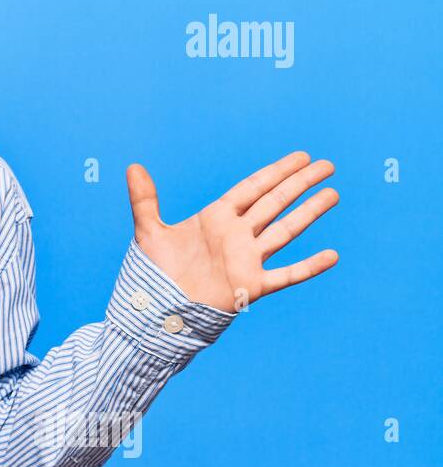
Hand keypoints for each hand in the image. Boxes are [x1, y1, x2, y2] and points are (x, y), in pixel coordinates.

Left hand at [125, 151, 338, 312]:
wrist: (157, 310)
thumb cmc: (154, 272)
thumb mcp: (149, 231)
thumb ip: (144, 199)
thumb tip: (132, 166)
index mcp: (216, 218)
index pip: (253, 188)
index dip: (276, 171)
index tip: (301, 156)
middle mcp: (236, 235)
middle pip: (275, 203)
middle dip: (300, 183)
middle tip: (327, 165)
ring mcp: (247, 260)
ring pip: (285, 230)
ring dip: (309, 212)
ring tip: (333, 194)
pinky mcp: (251, 286)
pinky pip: (287, 274)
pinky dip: (309, 266)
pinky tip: (332, 255)